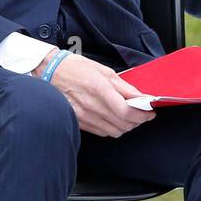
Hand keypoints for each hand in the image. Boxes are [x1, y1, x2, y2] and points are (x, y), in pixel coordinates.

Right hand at [34, 52, 155, 137]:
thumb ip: (124, 87)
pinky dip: (113, 128)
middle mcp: (91, 105)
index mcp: (100, 89)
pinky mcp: (78, 123)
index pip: (127, 111)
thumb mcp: (104, 71)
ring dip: (126, 126)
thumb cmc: (77, 68)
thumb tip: (141, 97)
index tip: (150, 113)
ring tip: (130, 117)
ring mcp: (84, 116)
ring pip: (114, 131)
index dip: (142, 115)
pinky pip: (102, 132)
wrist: (50, 73)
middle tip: (143, 114)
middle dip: (138, 121)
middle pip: (123, 124)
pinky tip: (115, 119)